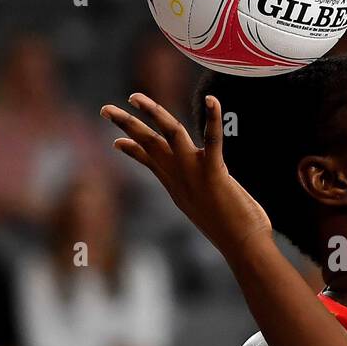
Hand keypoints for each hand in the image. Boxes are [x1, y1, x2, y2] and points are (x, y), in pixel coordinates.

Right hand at [100, 92, 272, 258]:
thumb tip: (200, 197)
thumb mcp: (206, 212)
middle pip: (148, 144)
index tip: (115, 142)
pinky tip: (212, 100)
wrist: (242, 248)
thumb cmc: (233, 232)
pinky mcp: (213, 173)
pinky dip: (212, 119)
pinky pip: (212, 140)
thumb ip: (200, 197)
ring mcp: (194, 174)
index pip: (149, 162)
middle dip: (126, 125)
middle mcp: (180, 178)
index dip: (131, 150)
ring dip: (152, 113)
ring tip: (135, 97)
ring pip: (169, 135)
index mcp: (177, 186)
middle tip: (104, 108)